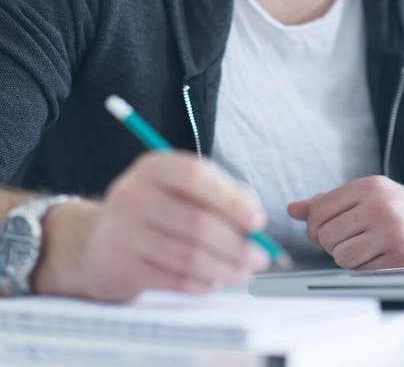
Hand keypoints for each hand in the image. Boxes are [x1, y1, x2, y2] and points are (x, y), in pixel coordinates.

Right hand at [34, 151, 269, 300]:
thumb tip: (254, 217)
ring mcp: (123, 232)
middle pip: (196, 222)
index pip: (195, 176)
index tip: (256, 221)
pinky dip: (202, 283)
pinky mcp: (120, 267)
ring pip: (188, 255)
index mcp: (153, 167)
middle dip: (236, 244)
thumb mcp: (182, 190)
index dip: (230, 200)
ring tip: (244, 272)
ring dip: (225, 268)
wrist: (96, 244)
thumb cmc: (155, 212)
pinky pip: (173, 279)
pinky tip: (214, 281)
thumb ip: (222, 193)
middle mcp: (133, 194)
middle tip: (260, 257)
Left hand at [288, 176, 403, 269]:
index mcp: (370, 186)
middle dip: (332, 243)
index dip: (315, 226)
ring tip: (366, 248)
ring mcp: (393, 232)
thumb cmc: (400, 211)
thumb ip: (328, 202)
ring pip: (341, 256)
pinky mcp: (402, 257)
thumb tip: (293, 209)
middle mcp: (381, 205)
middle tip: (350, 240)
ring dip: (348, 258)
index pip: (319, 209)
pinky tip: (380, 257)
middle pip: (327, 235)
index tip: (325, 230)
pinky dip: (365, 269)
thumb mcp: (367, 196)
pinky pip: (361, 271)